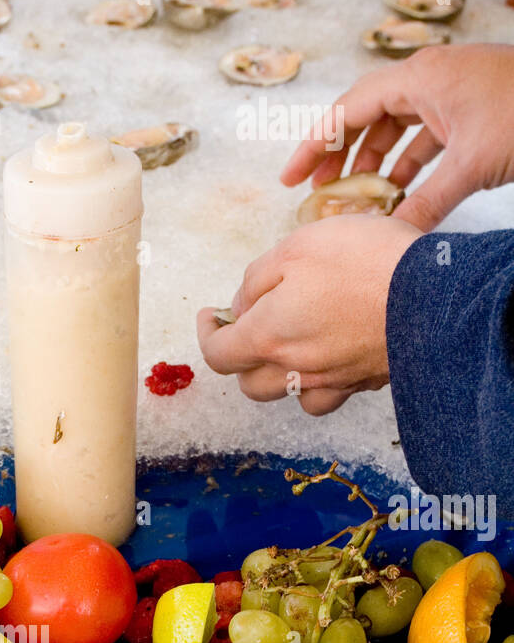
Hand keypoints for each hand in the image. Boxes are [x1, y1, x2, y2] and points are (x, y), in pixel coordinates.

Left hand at [196, 216, 421, 415]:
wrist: (434, 296)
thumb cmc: (364, 263)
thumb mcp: (298, 246)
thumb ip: (258, 277)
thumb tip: (241, 304)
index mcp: (267, 336)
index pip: (218, 354)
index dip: (207, 335)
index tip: (210, 316)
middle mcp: (294, 369)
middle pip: (249, 383)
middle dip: (241, 357)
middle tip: (250, 326)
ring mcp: (330, 381)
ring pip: (287, 396)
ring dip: (277, 376)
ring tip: (287, 345)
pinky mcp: (363, 382)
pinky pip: (327, 396)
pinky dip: (317, 384)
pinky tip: (326, 359)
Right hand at [281, 44, 513, 231]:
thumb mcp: (472, 165)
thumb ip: (425, 205)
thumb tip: (391, 243)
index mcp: (421, 77)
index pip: (349, 109)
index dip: (315, 145)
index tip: (291, 177)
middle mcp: (431, 79)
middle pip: (366, 116)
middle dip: (339, 156)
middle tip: (315, 192)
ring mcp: (450, 94)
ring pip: (395, 127)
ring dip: (373, 164)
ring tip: (354, 200)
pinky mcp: (468, 112)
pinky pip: (423, 138)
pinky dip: (407, 165)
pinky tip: (398, 195)